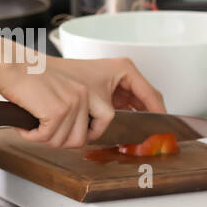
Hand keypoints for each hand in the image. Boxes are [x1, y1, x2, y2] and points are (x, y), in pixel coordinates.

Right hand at [0, 63, 114, 148]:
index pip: (99, 125)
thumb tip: (69, 131)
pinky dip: (30, 136)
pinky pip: (45, 138)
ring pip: (62, 142)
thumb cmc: (24, 72)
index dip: (79, 136)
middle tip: (42, 131)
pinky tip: (23, 125)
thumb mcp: (57, 85)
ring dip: (42, 139)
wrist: (9, 64)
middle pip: (80, 139)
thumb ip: (70, 104)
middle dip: (57, 140)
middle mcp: (83, 95)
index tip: (63, 133)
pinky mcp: (57, 111)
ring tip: (31, 126)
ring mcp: (72, 104)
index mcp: (86, 89)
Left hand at [51, 56, 167, 131]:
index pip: (152, 95)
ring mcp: (115, 83)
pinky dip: (121, 119)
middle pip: (145, 102)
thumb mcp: (96, 101)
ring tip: (134, 134)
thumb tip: (121, 134)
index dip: (159, 115)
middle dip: (145, 120)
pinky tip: (117, 129)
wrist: (42, 74)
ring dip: (132, 120)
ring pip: (133, 107)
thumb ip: (112, 118)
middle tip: (149, 137)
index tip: (164, 130)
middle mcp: (122, 74)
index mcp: (125, 70)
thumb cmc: (65, 78)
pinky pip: (121, 108)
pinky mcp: (107, 92)